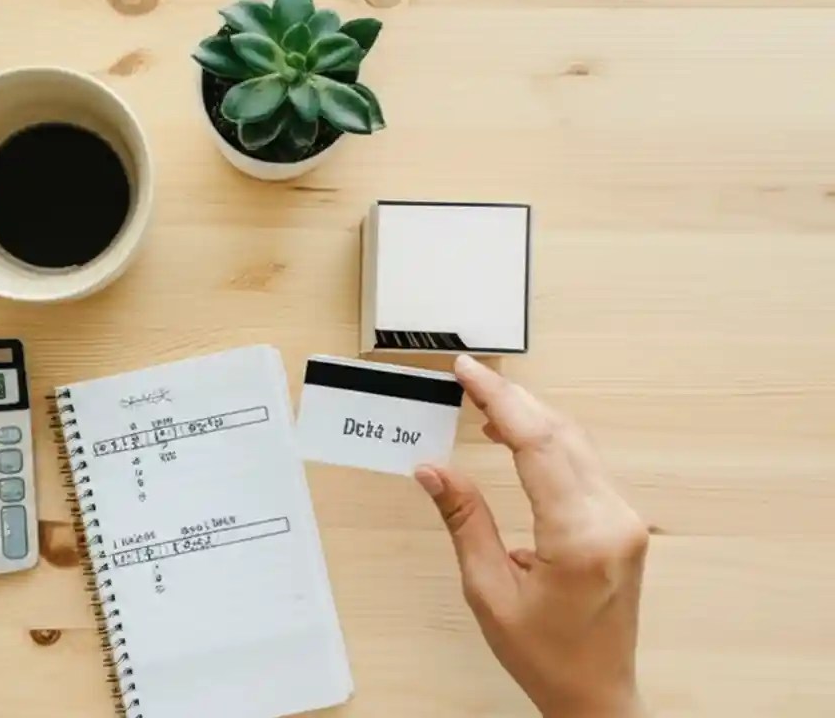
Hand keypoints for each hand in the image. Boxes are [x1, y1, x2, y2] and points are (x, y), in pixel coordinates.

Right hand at [416, 356, 648, 717]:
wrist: (596, 693)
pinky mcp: (623, 523)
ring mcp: (625, 519)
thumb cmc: (545, 655)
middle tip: (470, 376)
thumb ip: (464, 520)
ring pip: (576, 445)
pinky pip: (585, 465)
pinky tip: (519, 436)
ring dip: (532, 417)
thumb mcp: (488, 590)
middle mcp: (612, 520)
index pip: (537, 445)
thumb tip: (434, 469)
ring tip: (485, 401)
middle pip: (560, 435)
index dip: (500, 401)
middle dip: (513, 399)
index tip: (469, 373)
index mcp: (579, 537)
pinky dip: (549, 442)